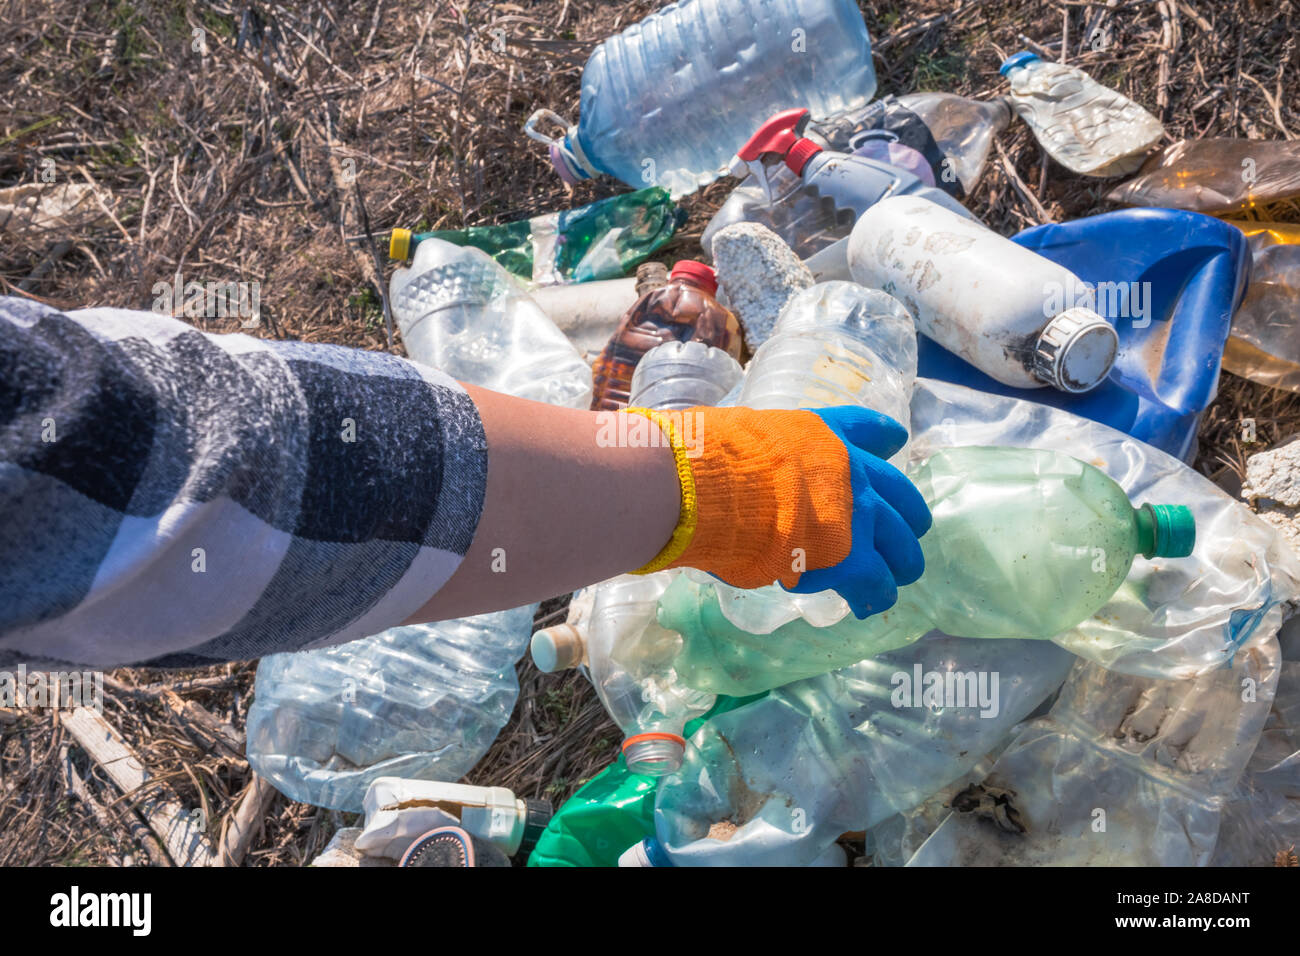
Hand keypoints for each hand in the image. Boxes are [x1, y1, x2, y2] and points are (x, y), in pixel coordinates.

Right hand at [635, 404, 930, 617]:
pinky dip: (872, 597)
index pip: (866, 429)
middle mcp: (853, 472)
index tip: (895, 440)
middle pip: (903, 499)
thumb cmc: (712, 466)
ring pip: (902, 547)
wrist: (717, 492)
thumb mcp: (740, 440)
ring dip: (897, 566)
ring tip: (889, 584)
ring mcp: (860, 516)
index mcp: (824, 437)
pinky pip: (877, 585)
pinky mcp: (853, 558)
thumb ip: (752, 458)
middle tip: (900, 539)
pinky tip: (864, 606)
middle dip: (905, 522)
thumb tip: (725, 476)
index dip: (884, 436)